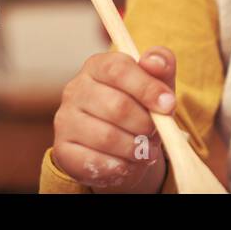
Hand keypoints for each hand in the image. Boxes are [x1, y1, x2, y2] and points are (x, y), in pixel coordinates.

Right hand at [52, 46, 178, 192]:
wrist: (122, 143)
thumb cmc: (141, 105)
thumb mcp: (157, 83)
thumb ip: (161, 65)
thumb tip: (154, 62)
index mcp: (98, 66)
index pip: (118, 69)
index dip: (147, 87)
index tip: (168, 105)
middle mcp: (75, 89)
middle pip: (116, 106)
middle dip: (145, 123)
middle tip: (156, 132)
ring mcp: (65, 119)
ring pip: (107, 137)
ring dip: (135, 148)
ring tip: (145, 149)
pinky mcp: (62, 149)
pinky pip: (94, 162)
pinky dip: (120, 167)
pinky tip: (129, 163)